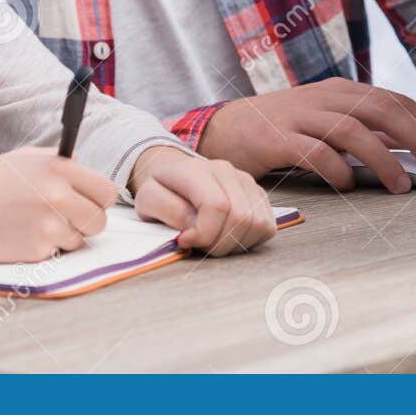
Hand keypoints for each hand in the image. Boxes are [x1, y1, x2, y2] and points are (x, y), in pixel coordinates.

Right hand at [0, 148, 117, 264]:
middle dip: (86, 223)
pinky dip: (43, 250)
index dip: (98, 200)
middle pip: (100, 221)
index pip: (107, 192)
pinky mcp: (36, 252)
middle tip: (65, 219)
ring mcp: (48, 226)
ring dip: (63, 237)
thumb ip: (60, 163)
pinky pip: (55, 254)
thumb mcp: (24, 158)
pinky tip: (19, 236)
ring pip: (79, 240)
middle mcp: (59, 196)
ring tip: (32, 224)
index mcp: (59, 168)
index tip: (88, 203)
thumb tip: (86, 172)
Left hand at [129, 147, 276, 255]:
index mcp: (197, 170)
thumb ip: (166, 210)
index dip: (204, 234)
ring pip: (258, 224)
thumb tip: (191, 228)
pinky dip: (250, 240)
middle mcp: (226, 171)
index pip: (217, 206)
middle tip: (199, 245)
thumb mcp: (147, 199)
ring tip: (212, 241)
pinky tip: (228, 237)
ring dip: (235, 244)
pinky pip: (268, 226)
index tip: (185, 240)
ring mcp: (246, 182)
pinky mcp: (258, 195)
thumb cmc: (162, 192)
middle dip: (219, 243)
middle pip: (241, 217)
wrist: (175, 177)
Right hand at [196, 78, 415, 193]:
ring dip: (383, 158)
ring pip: (352, 130)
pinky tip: (348, 185)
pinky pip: (314, 152)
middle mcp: (323, 98)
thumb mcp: (325, 122)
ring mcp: (299, 117)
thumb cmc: (281, 130)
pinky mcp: (277, 139)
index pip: (394, 100)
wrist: (224, 129)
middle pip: (381, 109)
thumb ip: (363, 133)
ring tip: (401, 185)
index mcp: (340, 91)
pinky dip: (337, 169)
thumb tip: (410, 154)